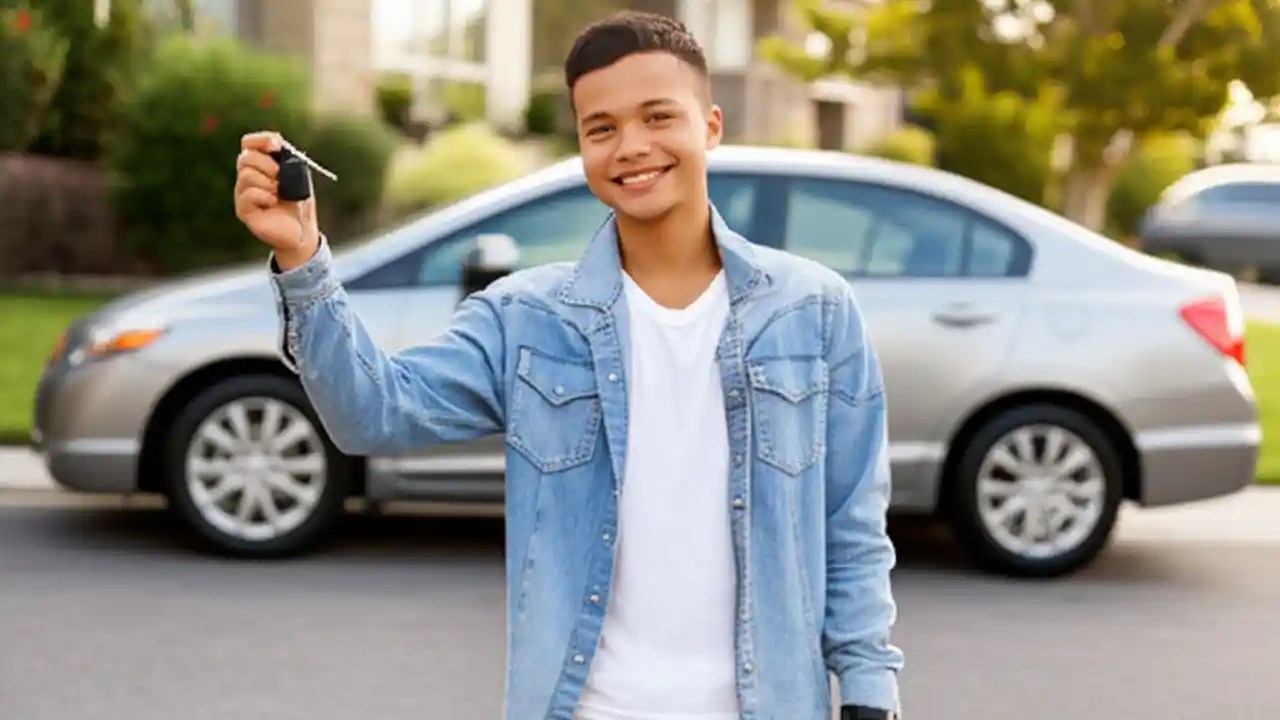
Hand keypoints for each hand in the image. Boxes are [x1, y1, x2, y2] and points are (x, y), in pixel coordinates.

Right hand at [234, 131, 318, 269]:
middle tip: (281, 177)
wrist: (303, 231)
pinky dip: (264, 195)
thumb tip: (277, 144)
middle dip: (268, 164)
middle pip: (245, 157)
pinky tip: (273, 202)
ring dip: (268, 182)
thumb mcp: (299, 175)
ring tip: (279, 192)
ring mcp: (243, 194)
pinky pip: (247, 194)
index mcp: (259, 165)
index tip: (276, 146)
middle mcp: (247, 177)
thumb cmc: (299, 202)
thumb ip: (288, 157)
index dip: (260, 140)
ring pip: (246, 175)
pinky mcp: (243, 210)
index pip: (248, 143)